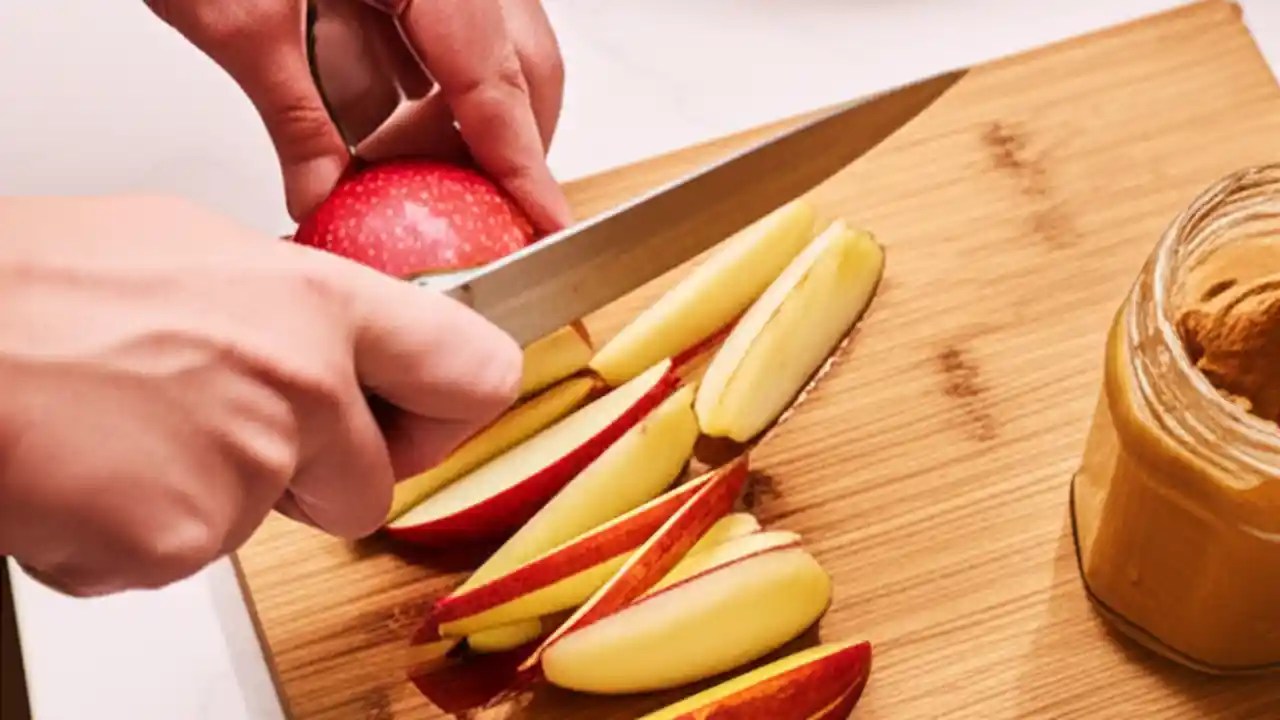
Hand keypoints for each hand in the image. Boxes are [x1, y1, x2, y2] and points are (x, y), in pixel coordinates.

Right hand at [0, 196, 520, 595]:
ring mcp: (244, 473)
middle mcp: (300, 390)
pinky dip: (147, 534)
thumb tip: (337, 334)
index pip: (474, 371)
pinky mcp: (181, 543)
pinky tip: (101, 473)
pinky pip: (192, 558)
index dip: (455, 406)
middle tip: (235, 427)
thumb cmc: (39, 285)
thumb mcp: (199, 249)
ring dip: (219, 498)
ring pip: (273, 525)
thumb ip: (296, 306)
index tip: (431, 412)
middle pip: (376, 487)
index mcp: (317, 306)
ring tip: (137, 431)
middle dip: (320, 478)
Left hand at [147, 0, 571, 231]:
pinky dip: (428, 82)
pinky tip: (390, 124)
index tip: (544, 221)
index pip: (498, 82)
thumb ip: (294, 116)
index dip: (523, 166)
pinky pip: (445, 28)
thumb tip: (321, 196)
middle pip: (522, 63)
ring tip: (414, 176)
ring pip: (491, 48)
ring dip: (460, 118)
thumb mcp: (237, 16)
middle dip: (505, 146)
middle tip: (481, 212)